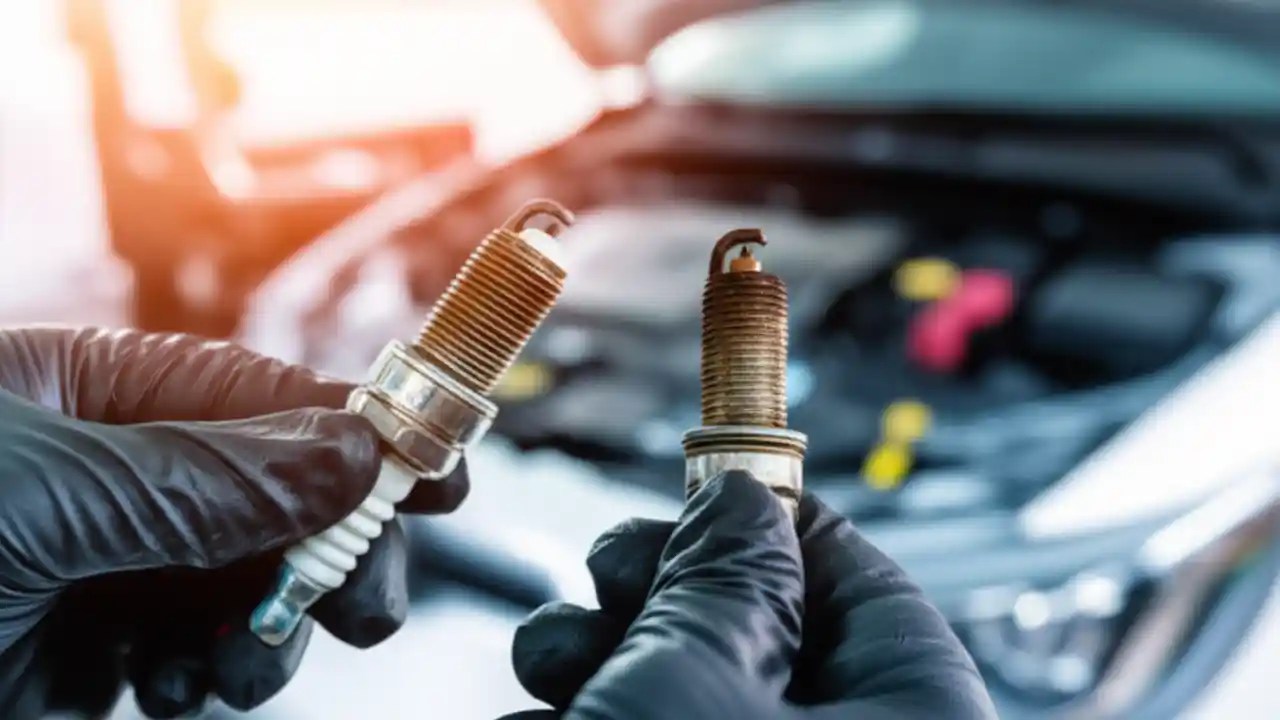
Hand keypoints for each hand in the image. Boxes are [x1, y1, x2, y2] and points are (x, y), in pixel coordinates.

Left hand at [0, 328, 468, 717]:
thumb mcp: (48, 491)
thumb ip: (207, 479)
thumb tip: (358, 455)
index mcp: (93, 390)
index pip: (262, 397)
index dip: (365, 431)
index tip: (445, 474)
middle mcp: (111, 470)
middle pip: (276, 499)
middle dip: (330, 553)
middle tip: (365, 600)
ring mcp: (103, 563)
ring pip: (248, 588)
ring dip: (271, 634)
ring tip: (242, 664)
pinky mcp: (89, 651)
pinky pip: (193, 656)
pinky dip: (207, 679)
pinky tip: (172, 684)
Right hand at [505, 471, 996, 718]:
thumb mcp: (694, 684)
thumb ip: (723, 576)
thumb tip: (736, 496)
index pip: (865, 585)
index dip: (774, 517)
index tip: (698, 483)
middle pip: (762, 629)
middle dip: (661, 588)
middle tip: (612, 573)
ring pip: (689, 685)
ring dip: (603, 655)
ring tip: (559, 662)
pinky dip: (594, 712)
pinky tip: (548, 718)